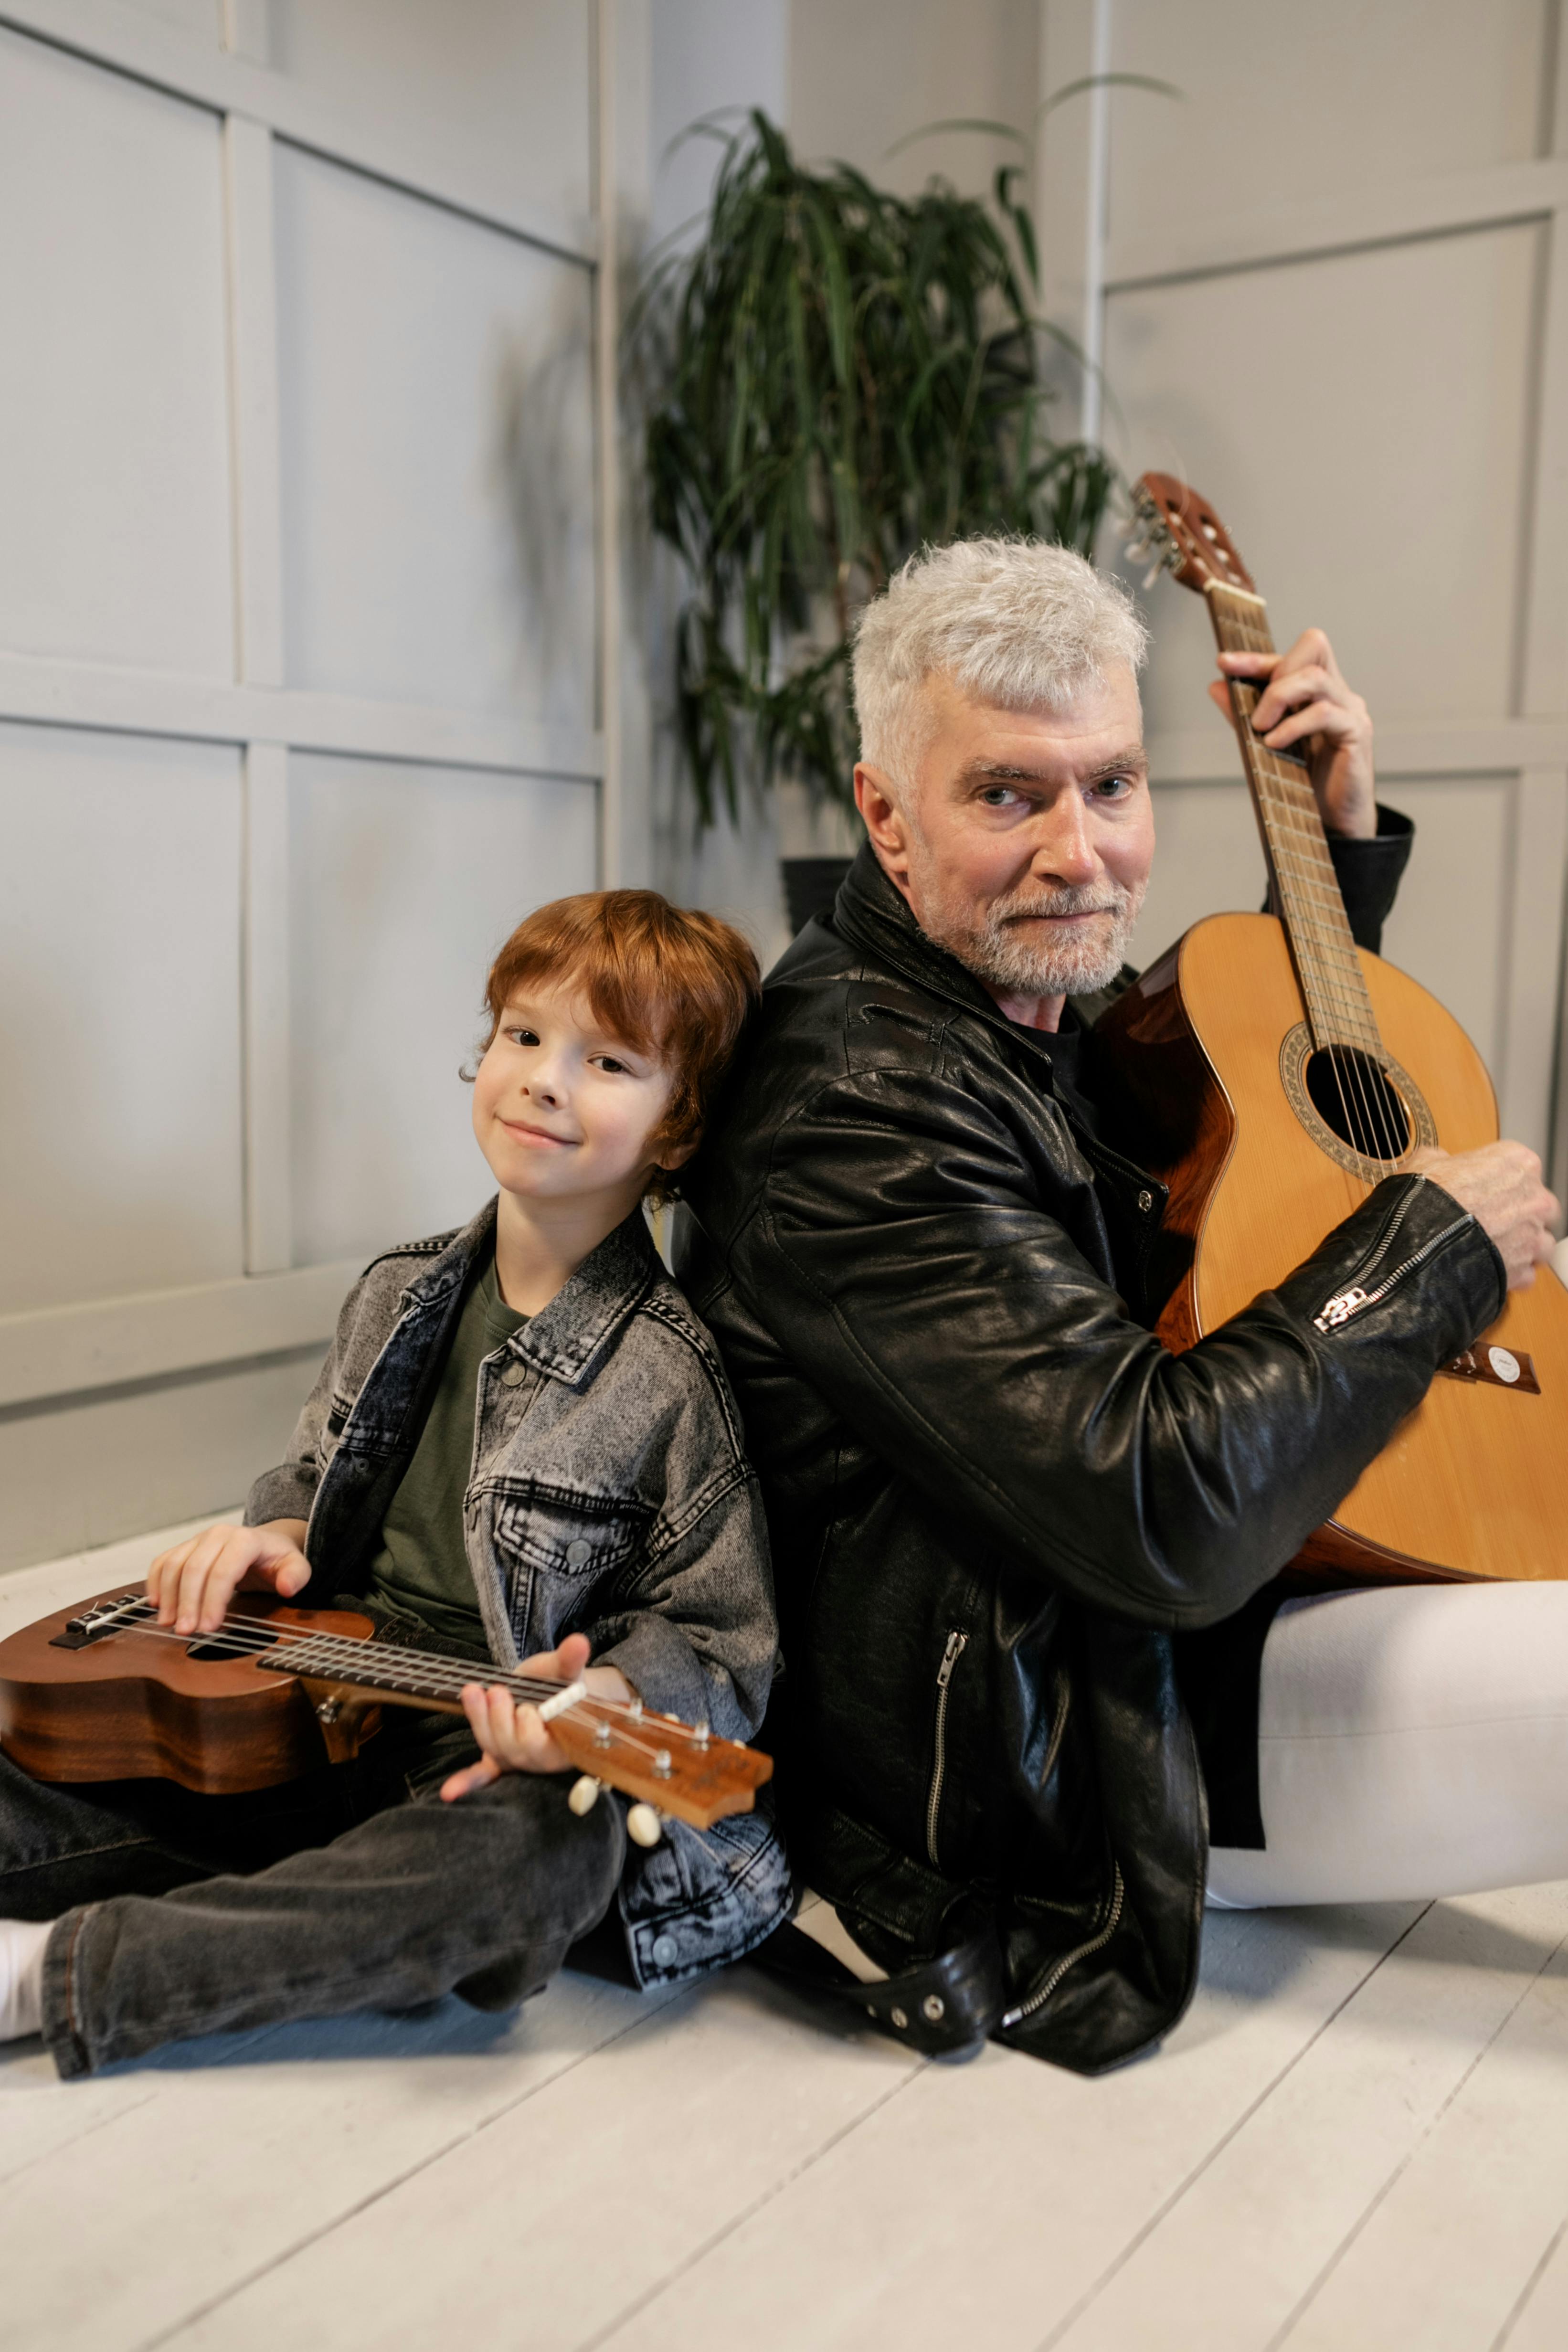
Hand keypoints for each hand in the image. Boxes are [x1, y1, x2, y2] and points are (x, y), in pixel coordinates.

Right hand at [147, 1518, 310, 1634]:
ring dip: (168, 1596)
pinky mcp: (185, 1547)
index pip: (223, 1572)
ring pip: (174, 1565)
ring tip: (169, 1624)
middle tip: (185, 1632)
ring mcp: (198, 1540)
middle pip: (194, 1570)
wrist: (264, 1544)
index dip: (213, 1601)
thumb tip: (287, 1587)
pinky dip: (155, 1582)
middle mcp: (217, 1535)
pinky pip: (162, 1562)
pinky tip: (157, 1604)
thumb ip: (296, 1576)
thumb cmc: (276, 1559)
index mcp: (244, 1540)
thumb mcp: (296, 1566)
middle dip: (188, 1604)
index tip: (208, 1627)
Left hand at [439, 1633, 633, 1800]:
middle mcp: (539, 1760)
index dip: (530, 1729)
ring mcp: (516, 1761)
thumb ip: (570, 1660)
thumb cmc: (562, 1683)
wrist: (555, 1691)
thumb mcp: (565, 1670)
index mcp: (563, 1744)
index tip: (528, 1709)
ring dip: (480, 1722)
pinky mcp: (498, 1759)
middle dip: (500, 1720)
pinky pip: (482, 1775)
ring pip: (493, 1749)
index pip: (541, 1747)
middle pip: (514, 1749)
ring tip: (473, 1692)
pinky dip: (466, 1782)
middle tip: (497, 1691)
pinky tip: (448, 1792)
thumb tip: (578, 1643)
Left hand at [1211, 627, 1375, 839]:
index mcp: (1317, 691)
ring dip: (1279, 698)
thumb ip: (1244, 715)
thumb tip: (1215, 686)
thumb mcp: (1267, 743)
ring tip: (1260, 728)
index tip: (1223, 662)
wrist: (1334, 822)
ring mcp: (1350, 709)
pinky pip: (1325, 713)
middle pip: (1314, 644)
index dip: (1256, 658)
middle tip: (1255, 709)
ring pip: (1315, 677)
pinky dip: (1294, 725)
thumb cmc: (1304, 781)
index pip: (1290, 655)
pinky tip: (1274, 742)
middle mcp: (1338, 692)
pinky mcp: (1357, 732)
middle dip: (1275, 669)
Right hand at [1411, 1141, 1558, 1291]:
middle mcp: (1535, 1198)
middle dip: (1520, 1212)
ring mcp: (1532, 1236)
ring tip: (1493, 1247)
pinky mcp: (1524, 1270)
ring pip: (1539, 1241)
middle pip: (1538, 1205)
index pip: (1519, 1166)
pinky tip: (1488, 1268)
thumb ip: (1443, 1159)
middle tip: (1491, 1218)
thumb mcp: (1426, 1161)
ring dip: (1522, 1245)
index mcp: (1518, 1162)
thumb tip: (1439, 1162)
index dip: (1497, 1177)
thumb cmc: (1426, 1199)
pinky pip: (1525, 1273)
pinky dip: (1510, 1272)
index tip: (1481, 1186)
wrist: (1421, 1244)